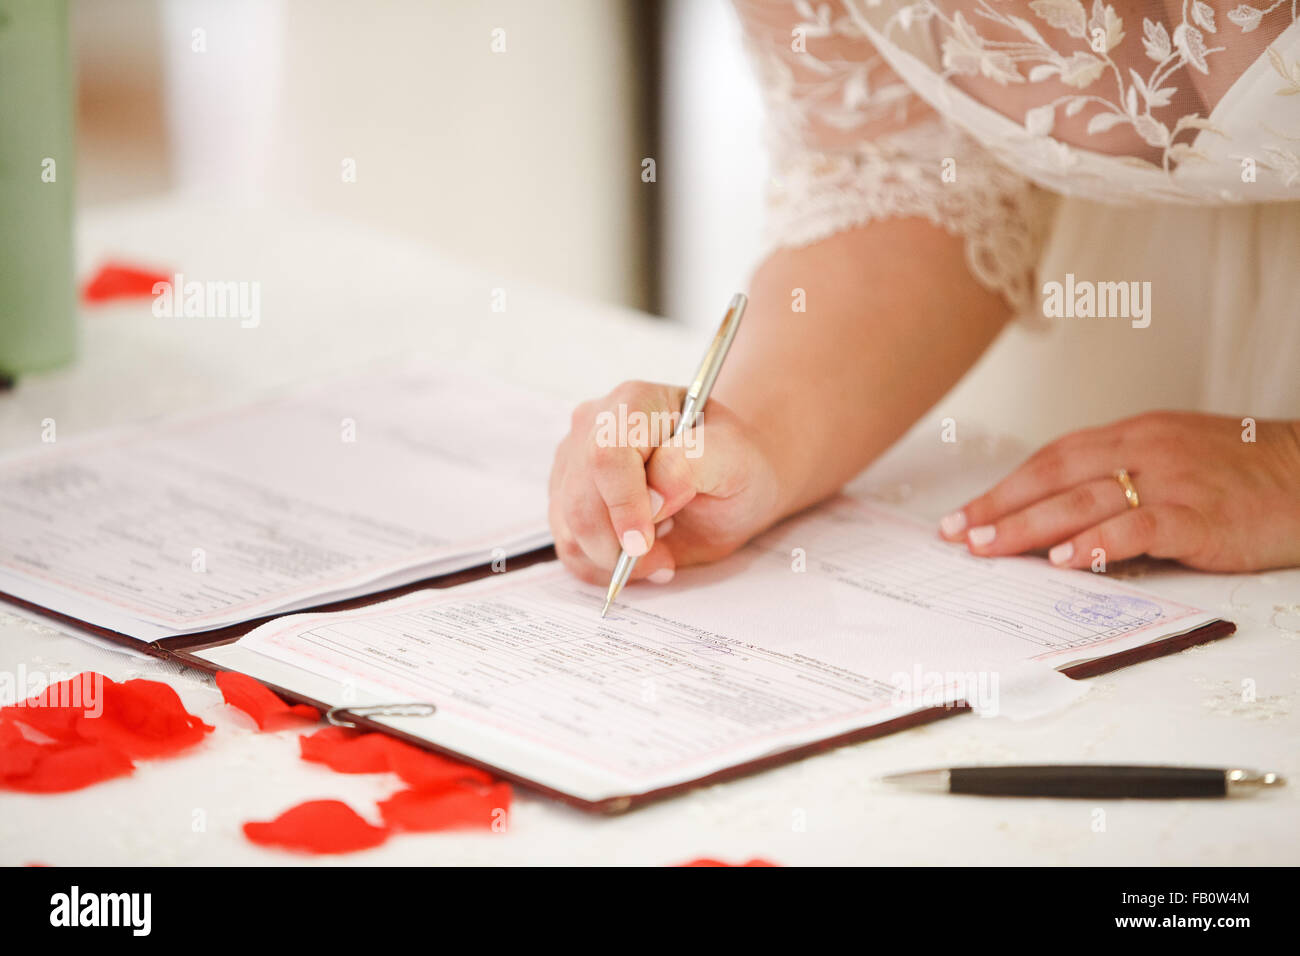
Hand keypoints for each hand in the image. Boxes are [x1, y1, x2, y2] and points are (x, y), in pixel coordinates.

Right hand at [548, 381, 782, 585]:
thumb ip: (691, 464)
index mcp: (635, 403)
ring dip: (613, 559)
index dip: (622, 504)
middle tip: (662, 557)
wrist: (726, 479)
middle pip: (580, 500)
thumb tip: (653, 493)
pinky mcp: (565, 499)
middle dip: (618, 545)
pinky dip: (603, 567)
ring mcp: (573, 464)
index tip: (644, 542)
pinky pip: (569, 548)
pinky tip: (638, 559)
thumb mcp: (732, 458)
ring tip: (658, 551)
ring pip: (569, 529)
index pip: (607, 454)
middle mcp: (593, 427)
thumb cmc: (732, 462)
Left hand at [939, 412, 1299, 571]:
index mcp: (1133, 436)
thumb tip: (1059, 517)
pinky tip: (1065, 559)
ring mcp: (1172, 480)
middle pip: (1055, 475)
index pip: (1052, 459)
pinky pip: (1140, 526)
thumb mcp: (1172, 459)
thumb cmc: (1243, 473)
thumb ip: (1119, 479)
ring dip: (1029, 525)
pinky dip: (1099, 542)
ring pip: (1085, 499)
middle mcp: (1145, 450)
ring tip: (989, 547)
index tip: (963, 516)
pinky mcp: (1201, 515)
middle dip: (1000, 507)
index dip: (1004, 488)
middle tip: (958, 534)